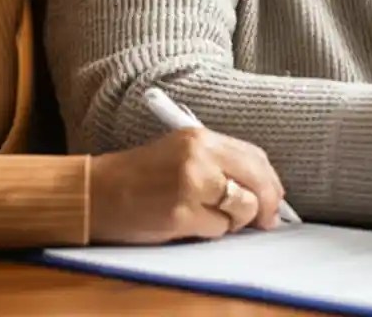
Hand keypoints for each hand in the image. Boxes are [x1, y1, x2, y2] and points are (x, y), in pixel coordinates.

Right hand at [88, 128, 285, 243]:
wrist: (97, 193)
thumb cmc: (138, 177)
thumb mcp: (180, 154)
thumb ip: (219, 164)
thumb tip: (263, 191)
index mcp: (199, 137)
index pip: (255, 157)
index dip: (270, 181)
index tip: (274, 198)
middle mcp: (198, 157)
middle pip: (256, 182)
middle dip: (265, 205)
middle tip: (263, 220)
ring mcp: (190, 186)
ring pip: (241, 209)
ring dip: (233, 221)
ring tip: (209, 217)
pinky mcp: (181, 214)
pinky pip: (218, 230)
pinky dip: (209, 232)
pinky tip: (188, 224)